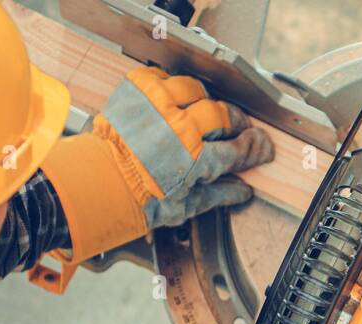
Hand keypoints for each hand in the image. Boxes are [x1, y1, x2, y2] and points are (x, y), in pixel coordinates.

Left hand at [95, 66, 275, 228]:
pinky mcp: (138, 91)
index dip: (255, 147)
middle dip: (236, 121)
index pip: (237, 148)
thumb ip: (219, 195)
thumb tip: (243, 191)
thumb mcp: (185, 207)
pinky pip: (165, 78)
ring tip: (206, 111)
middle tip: (238, 128)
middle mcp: (179, 128)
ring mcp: (158, 105)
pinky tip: (175, 100)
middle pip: (222, 114)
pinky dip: (173, 87)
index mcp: (193, 160)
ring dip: (205, 101)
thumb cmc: (138, 200)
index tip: (261, 146)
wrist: (100, 182)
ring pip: (197, 90)